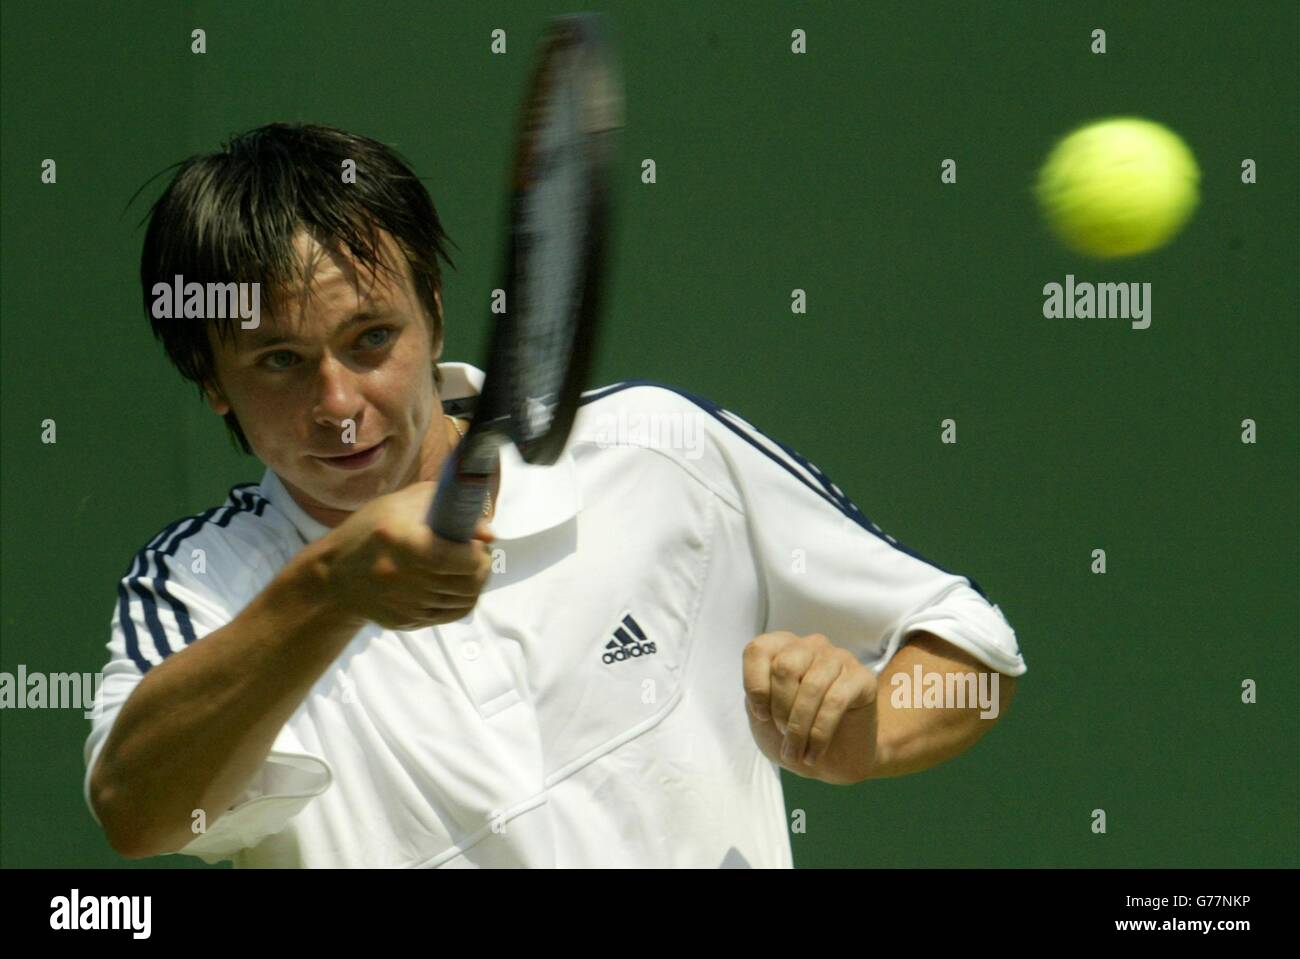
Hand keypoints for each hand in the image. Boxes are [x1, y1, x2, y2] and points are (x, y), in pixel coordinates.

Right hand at [313, 480, 494, 629]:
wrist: (334, 575)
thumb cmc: (370, 530)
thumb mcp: (402, 504)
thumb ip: (449, 507)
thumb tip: (488, 532)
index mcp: (408, 545)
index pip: (465, 558)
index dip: (479, 551)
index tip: (477, 541)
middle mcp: (408, 579)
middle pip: (470, 581)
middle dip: (483, 566)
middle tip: (478, 553)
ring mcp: (408, 605)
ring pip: (466, 600)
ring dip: (475, 582)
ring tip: (467, 567)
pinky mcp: (408, 622)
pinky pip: (450, 614)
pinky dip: (460, 599)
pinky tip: (455, 585)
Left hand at [742, 631, 877, 782]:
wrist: (834, 760)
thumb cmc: (794, 732)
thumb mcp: (763, 715)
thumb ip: (756, 695)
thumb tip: (760, 691)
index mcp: (782, 647)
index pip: (758, 650)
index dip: (755, 686)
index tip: (761, 716)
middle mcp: (811, 645)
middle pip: (784, 667)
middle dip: (780, 709)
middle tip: (783, 735)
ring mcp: (839, 657)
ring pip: (812, 687)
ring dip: (799, 728)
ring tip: (796, 753)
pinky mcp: (862, 677)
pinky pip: (836, 701)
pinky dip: (819, 733)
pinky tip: (814, 753)